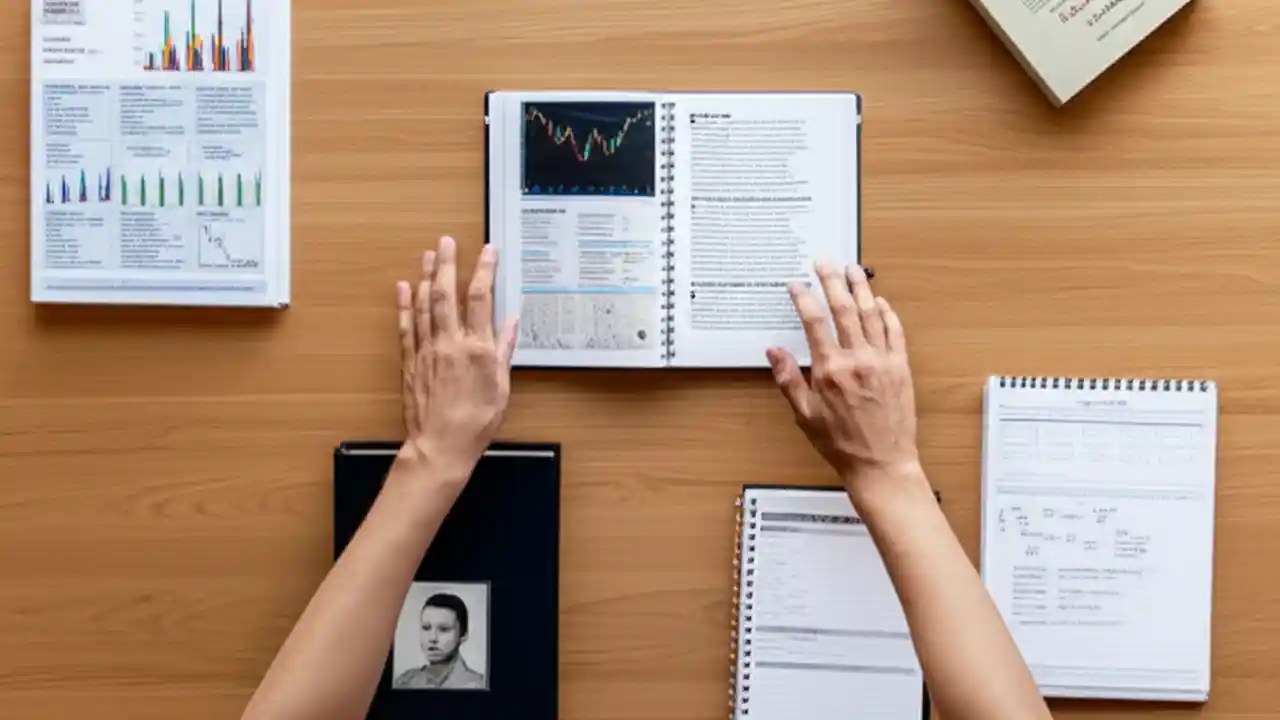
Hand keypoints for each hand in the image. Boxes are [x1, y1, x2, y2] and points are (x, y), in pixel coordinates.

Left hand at [395, 236, 518, 486]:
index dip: (484, 270)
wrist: (441, 446)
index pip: (481, 299)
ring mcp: (428, 351)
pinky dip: (405, 305)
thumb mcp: (502, 387)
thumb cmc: (476, 422)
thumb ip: (504, 350)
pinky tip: (405, 287)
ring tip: (429, 255)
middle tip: (447, 241)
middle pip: (448, 294)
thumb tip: (510, 322)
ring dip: (427, 277)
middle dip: (448, 264)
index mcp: (478, 349)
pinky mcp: (411, 362)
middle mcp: (451, 343)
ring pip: (426, 305)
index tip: (487, 251)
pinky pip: (407, 327)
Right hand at [766, 263, 924, 507]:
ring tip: (854, 270)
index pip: (813, 322)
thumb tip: (773, 352)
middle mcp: (857, 360)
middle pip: (843, 309)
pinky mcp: (901, 367)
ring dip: (861, 288)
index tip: (795, 285)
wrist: (882, 463)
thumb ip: (788, 379)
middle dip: (832, 281)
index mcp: (830, 370)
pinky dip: (887, 314)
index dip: (802, 298)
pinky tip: (880, 302)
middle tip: (825, 263)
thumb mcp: (805, 414)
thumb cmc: (843, 444)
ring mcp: (882, 361)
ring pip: (870, 314)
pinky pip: (895, 332)